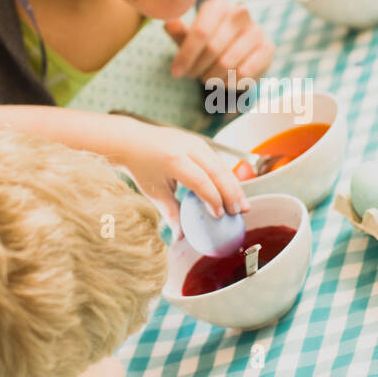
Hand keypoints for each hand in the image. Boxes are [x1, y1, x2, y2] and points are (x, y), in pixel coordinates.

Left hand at [109, 115, 247, 233]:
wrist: (133, 140)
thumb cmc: (142, 168)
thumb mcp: (154, 192)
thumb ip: (170, 212)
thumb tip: (181, 236)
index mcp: (174, 159)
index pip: (201, 180)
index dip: (213, 198)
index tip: (220, 216)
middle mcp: (188, 147)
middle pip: (217, 171)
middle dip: (232, 193)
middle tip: (240, 213)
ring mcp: (195, 142)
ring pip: (222, 165)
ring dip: (235, 186)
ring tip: (244, 206)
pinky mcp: (200, 142)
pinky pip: (218, 161)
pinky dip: (228, 178)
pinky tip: (235, 194)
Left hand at [164, 0, 274, 83]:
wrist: (237, 51)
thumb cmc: (207, 42)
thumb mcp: (189, 38)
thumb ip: (178, 32)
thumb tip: (169, 23)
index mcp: (218, 5)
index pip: (200, 32)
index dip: (186, 56)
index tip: (176, 72)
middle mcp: (240, 13)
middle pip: (213, 49)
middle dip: (198, 68)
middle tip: (192, 75)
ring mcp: (256, 30)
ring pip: (228, 63)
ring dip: (212, 77)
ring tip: (208, 77)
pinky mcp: (268, 48)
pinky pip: (244, 73)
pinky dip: (230, 82)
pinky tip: (225, 80)